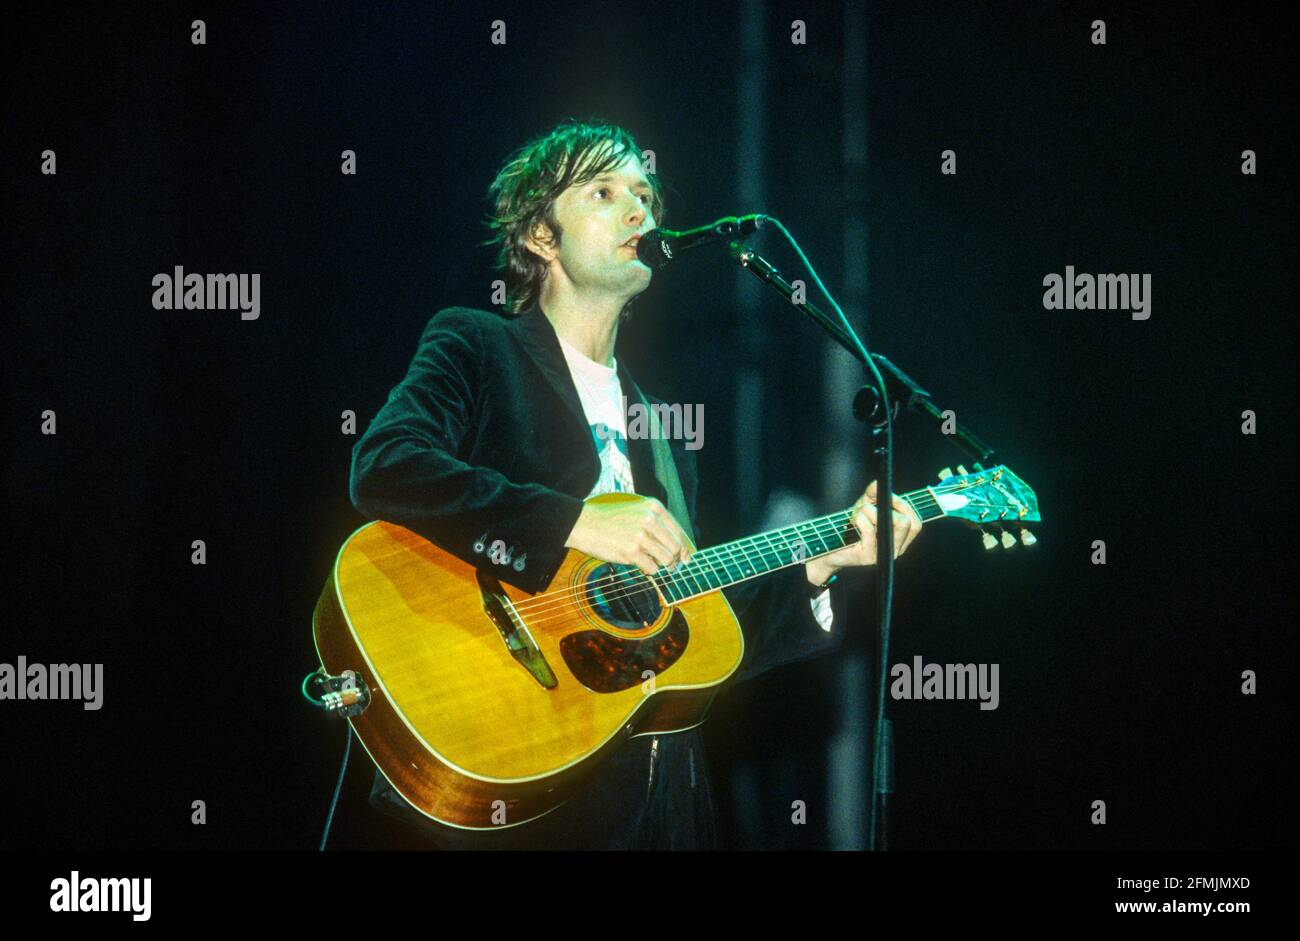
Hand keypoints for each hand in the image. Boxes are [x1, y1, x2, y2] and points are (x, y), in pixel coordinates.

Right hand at [565, 498, 693, 576]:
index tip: (685, 559)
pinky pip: (651, 568)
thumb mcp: (636, 510)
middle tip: (669, 567)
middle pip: (675, 548)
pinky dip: (648, 571)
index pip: (679, 532)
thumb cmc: (609, 519)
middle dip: (674, 560)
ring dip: (660, 566)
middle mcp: (650, 519)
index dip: (685, 548)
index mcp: (653, 507)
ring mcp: (641, 535)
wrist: (582, 523)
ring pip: (666, 560)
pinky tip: (639, 565)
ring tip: (650, 563)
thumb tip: (678, 548)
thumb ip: (656, 523)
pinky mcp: (631, 551)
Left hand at [806, 480, 922, 583]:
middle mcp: (896, 550)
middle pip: (908, 523)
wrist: (832, 546)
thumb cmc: (852, 526)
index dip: (904, 505)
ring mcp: (883, 555)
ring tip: (858, 515)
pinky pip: (871, 530)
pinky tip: (854, 521)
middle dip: (888, 506)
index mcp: (901, 540)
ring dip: (871, 511)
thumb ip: (872, 493)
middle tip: (869, 505)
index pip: (916, 523)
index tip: (888, 495)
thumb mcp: (864, 505)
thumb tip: (877, 484)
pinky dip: (861, 519)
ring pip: (891, 525)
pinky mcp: (868, 557)